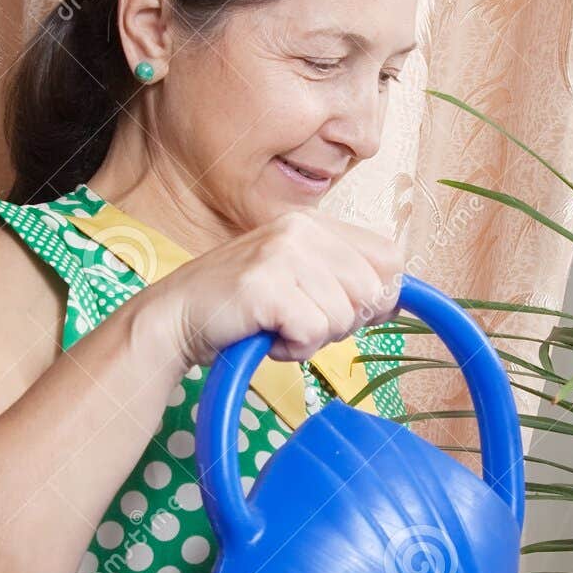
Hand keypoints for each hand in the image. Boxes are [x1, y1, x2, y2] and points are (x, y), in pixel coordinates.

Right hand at [131, 208, 403, 370]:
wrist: (177, 316)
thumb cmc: (243, 305)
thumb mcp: (300, 279)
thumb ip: (344, 280)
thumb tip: (395, 301)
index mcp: (315, 224)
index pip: (389, 257)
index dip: (381, 295)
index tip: (350, 312)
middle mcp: (302, 229)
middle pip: (372, 291)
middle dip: (343, 322)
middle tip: (302, 322)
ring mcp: (282, 254)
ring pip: (344, 316)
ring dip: (313, 337)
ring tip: (277, 326)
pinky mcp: (266, 285)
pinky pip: (313, 332)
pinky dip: (293, 349)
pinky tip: (267, 336)